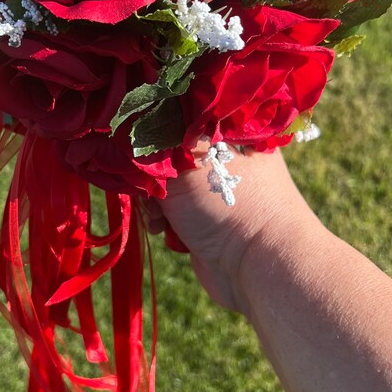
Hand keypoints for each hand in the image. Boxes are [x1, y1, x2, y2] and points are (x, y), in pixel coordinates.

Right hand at [143, 142, 316, 310]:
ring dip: (154, 202)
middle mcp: (223, 160)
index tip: (143, 148)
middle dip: (153, 175)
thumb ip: (161, 146)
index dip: (159, 133)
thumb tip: (136, 134)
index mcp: (230, 134)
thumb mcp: (191, 163)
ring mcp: (213, 193)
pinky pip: (169, 212)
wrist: (255, 270)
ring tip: (158, 217)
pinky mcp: (202, 222)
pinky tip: (162, 229)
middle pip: (169, 156)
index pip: (183, 121)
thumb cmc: (229, 205)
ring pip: (165, 186)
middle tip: (151, 190)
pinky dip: (162, 220)